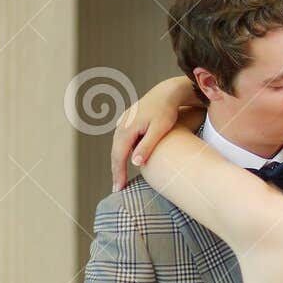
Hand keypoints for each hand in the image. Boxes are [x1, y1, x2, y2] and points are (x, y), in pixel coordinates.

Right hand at [112, 76, 200, 190]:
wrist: (167, 93)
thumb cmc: (166, 111)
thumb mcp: (159, 129)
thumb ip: (147, 146)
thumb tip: (135, 163)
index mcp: (127, 129)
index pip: (119, 156)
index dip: (118, 173)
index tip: (118, 188)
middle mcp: (121, 126)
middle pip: (115, 153)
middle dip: (116, 171)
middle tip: (117, 189)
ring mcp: (123, 123)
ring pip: (118, 147)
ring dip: (118, 162)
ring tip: (120, 178)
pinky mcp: (128, 122)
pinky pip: (122, 141)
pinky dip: (122, 152)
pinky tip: (126, 160)